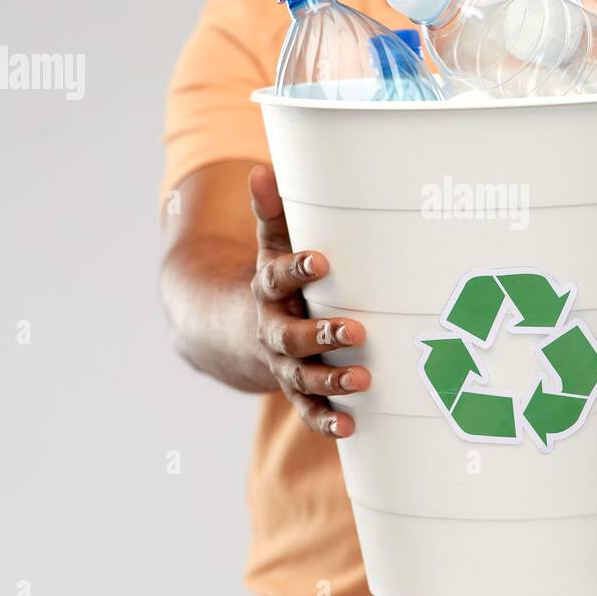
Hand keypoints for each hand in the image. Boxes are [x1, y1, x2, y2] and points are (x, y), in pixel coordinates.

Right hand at [249, 164, 368, 436]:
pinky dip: (326, 420)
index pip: (277, 277)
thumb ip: (271, 212)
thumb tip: (261, 170)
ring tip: (362, 380)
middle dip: (321, 336)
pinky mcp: (295, 391)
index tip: (321, 260)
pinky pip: (308, 410)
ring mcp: (282, 364)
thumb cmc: (272, 279)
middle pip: (290, 336)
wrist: (234, 330)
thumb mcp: (269, 244)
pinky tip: (350, 425)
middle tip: (357, 331)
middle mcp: (271, 330)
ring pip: (301, 377)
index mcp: (266, 289)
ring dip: (330, 382)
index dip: (297, 269)